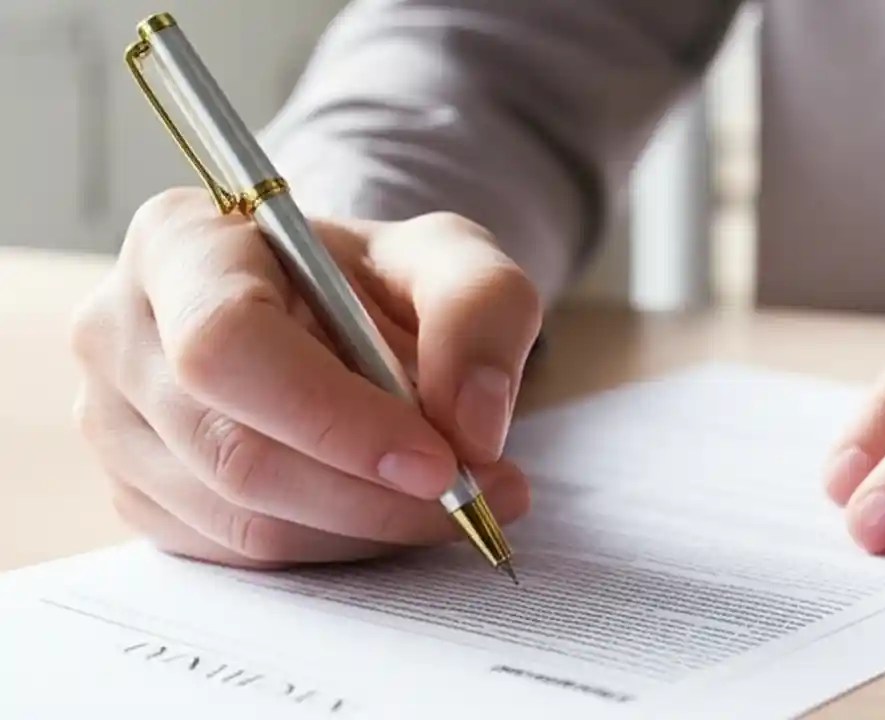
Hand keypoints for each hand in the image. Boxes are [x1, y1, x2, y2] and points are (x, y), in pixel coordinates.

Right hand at [71, 189, 539, 566]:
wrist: (336, 314)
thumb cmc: (377, 278)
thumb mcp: (451, 257)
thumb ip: (480, 311)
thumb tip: (473, 426)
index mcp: (180, 242)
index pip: (228, 345)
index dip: (333, 418)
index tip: (437, 462)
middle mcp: (121, 332)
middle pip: (234, 452)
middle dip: (372, 494)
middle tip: (475, 495)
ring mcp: (114, 423)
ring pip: (241, 520)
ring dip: (367, 526)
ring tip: (454, 499)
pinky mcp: (139, 494)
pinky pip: (240, 554)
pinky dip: (335, 545)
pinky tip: (388, 508)